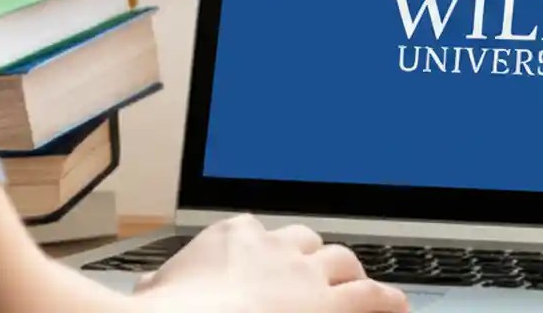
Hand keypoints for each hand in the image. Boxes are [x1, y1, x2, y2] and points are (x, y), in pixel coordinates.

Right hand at [135, 215, 408, 312]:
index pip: (257, 237)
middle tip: (317, 282)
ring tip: (357, 292)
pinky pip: (372, 297)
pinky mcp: (330, 305)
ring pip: (340, 262)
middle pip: (306, 243)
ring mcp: (305, 274)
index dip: (266, 257)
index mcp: (230, 238)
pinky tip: (396, 308)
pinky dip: (387, 302)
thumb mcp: (151, 295)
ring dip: (349, 276)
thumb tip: (147, 293)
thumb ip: (160, 288)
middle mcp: (273, 247)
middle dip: (313, 260)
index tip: (265, 272)